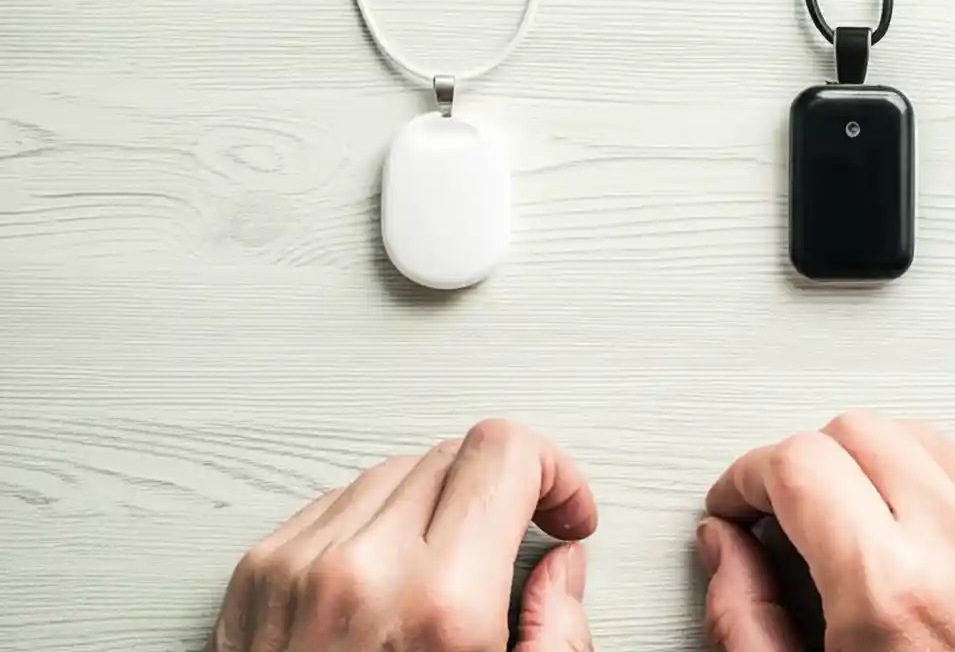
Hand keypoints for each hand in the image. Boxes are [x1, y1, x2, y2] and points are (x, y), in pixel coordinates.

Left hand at [211, 419, 596, 651]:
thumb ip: (560, 634)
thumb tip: (562, 564)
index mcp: (440, 607)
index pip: (504, 452)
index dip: (554, 472)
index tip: (564, 511)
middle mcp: (364, 570)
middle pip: (457, 454)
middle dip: (503, 492)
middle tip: (520, 540)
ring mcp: (300, 564)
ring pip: (399, 470)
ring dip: (441, 503)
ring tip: (454, 567)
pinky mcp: (259, 571)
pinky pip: (341, 500)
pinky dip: (381, 523)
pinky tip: (396, 575)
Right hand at [697, 411, 954, 651]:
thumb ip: (745, 619)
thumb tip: (724, 546)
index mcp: (893, 592)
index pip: (799, 462)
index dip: (750, 476)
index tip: (740, 501)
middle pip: (857, 431)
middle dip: (809, 465)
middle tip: (791, 516)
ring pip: (920, 436)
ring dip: (875, 469)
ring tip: (861, 530)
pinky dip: (939, 485)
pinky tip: (923, 538)